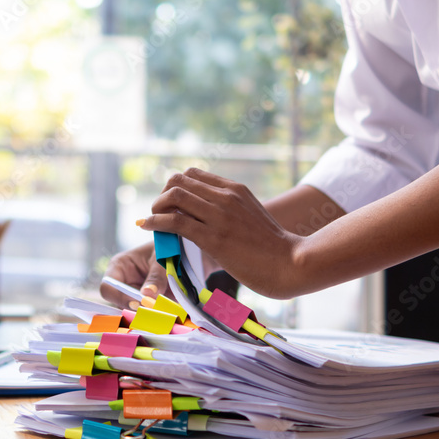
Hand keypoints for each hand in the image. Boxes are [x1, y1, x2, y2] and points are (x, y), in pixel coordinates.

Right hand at [99, 242, 165, 309]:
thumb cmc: (164, 248)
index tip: (138, 304)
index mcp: (119, 266)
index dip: (119, 298)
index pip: (108, 287)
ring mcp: (134, 295)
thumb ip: (156, 276)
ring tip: (167, 308)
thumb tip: (148, 296)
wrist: (176, 251)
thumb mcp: (160, 259)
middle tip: (156, 310)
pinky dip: (158, 315)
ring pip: (135, 312)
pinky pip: (148, 314)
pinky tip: (170, 311)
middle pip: (121, 304)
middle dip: (137, 309)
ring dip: (150, 313)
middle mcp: (123, 283)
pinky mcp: (147, 303)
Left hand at [136, 168, 305, 298]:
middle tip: (157, 213)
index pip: (192, 174)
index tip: (169, 204)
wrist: (291, 264)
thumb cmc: (272, 248)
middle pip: (179, 180)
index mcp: (235, 189)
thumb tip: (204, 215)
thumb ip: (229, 210)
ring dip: (156, 208)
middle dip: (161, 195)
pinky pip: (174, 222)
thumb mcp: (250, 217)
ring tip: (152, 221)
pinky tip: (148, 228)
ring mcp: (220, 215)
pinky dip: (155, 222)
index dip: (174, 186)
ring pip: (174, 196)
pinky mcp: (214, 237)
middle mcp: (226, 196)